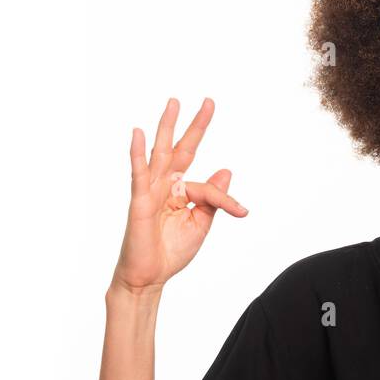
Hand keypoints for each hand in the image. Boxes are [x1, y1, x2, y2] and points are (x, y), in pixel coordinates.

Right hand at [111, 97, 247, 294]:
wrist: (150, 277)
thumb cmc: (170, 252)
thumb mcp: (200, 225)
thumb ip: (212, 199)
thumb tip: (226, 171)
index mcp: (180, 192)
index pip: (207, 184)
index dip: (226, 196)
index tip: (242, 212)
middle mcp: (165, 186)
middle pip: (181, 150)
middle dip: (194, 126)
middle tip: (208, 102)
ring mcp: (150, 190)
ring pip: (160, 153)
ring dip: (167, 127)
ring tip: (174, 103)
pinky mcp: (139, 201)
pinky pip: (139, 174)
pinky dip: (138, 154)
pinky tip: (138, 133)